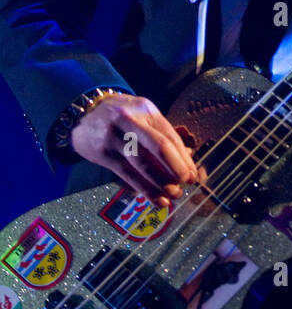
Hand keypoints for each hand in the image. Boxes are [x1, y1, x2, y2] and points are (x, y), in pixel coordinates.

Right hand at [70, 95, 198, 206]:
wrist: (82, 114)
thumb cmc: (118, 117)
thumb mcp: (140, 115)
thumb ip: (159, 134)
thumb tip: (184, 160)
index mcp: (145, 110)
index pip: (170, 136)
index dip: (184, 158)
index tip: (193, 173)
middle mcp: (131, 121)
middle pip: (160, 146)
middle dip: (177, 168)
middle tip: (187, 182)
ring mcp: (116, 137)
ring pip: (143, 163)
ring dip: (162, 182)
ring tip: (174, 194)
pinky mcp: (105, 153)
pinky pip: (128, 175)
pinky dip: (145, 189)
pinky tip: (157, 199)